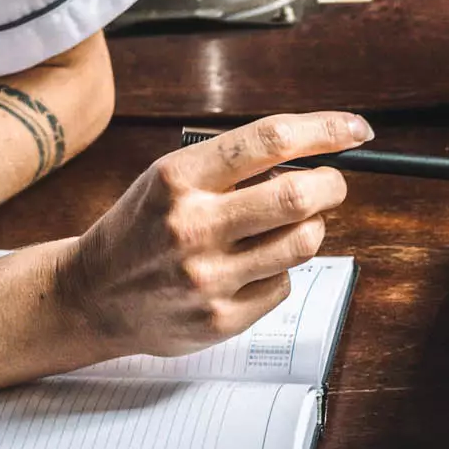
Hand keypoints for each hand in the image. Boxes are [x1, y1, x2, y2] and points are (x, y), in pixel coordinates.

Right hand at [59, 112, 367, 358]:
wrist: (93, 295)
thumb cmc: (144, 227)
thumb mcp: (171, 178)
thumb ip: (235, 166)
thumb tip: (317, 155)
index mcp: (178, 177)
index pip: (270, 140)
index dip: (326, 130)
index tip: (356, 131)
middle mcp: (192, 226)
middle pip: (298, 196)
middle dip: (331, 185)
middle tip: (331, 184)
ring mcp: (208, 277)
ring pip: (303, 243)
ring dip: (310, 229)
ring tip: (287, 227)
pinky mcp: (221, 319)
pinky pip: (283, 284)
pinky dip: (279, 270)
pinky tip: (248, 268)